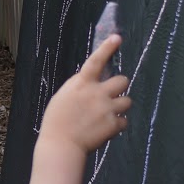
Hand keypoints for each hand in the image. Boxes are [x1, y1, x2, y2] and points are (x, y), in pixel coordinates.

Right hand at [40, 34, 131, 154]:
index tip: (117, 38)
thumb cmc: (56, 122)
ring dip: (120, 107)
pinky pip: (124, 121)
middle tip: (112, 96)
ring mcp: (107, 108)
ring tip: (109, 116)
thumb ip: (80, 89)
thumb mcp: (63, 98)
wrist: (61, 145)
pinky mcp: (113, 124)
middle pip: (122, 81)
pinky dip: (117, 125)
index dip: (107, 48)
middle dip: (119, 88)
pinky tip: (106, 130)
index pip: (96, 61)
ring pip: (127, 101)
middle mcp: (97, 93)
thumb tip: (91, 86)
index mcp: (81, 84)